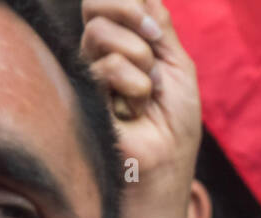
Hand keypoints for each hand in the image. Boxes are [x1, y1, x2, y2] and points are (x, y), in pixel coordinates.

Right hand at [82, 0, 201, 197]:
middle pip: (94, 6)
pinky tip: (134, 111)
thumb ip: (161, 27)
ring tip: (148, 91)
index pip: (105, 1)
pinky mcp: (82, 94)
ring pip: (99, 33)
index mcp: (121, 42)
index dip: (128, 1)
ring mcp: (87, 73)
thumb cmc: (175, 119)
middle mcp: (98, 53)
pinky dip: (136, 88)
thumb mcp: (178, 65)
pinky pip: (107, 67)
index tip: (155, 26)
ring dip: (140, 60)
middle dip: (130, 14)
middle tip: (154, 41)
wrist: (169, 159)